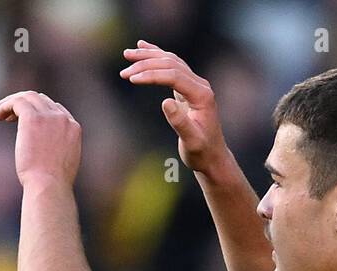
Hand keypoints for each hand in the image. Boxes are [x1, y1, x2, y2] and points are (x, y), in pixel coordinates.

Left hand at [0, 91, 81, 188]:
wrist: (49, 186)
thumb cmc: (52, 184)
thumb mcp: (63, 163)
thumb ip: (58, 150)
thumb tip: (46, 153)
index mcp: (73, 128)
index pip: (55, 108)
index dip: (39, 110)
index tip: (24, 120)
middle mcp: (62, 118)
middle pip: (41, 99)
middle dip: (24, 103)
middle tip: (9, 114)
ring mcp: (49, 117)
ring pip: (29, 97)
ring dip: (13, 102)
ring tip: (0, 113)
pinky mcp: (32, 118)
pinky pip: (17, 102)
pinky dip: (6, 105)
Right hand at [120, 40, 226, 174]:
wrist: (212, 156)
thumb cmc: (201, 152)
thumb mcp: (191, 142)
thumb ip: (180, 122)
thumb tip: (165, 101)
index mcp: (201, 95)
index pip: (174, 76)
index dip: (152, 75)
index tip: (132, 79)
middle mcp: (200, 85)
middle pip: (172, 64)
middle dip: (147, 64)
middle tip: (124, 72)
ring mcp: (194, 85)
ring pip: (171, 61)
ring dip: (149, 56)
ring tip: (127, 54)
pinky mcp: (187, 88)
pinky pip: (171, 67)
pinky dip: (157, 56)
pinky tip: (144, 48)